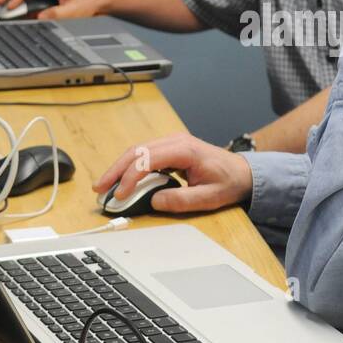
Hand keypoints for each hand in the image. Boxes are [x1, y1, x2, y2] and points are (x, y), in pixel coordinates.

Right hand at [94, 133, 253, 213]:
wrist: (243, 172)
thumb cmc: (228, 182)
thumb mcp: (209, 197)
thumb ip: (182, 201)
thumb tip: (154, 201)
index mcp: (185, 149)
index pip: (148, 159)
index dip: (130, 177)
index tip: (120, 194)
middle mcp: (175, 141)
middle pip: (137, 151)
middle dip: (115, 170)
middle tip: (99, 189)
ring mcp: (172, 142)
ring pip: (137, 151)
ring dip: (119, 168)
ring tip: (103, 186)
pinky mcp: (170, 149)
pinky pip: (144, 155)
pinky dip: (129, 167)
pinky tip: (120, 181)